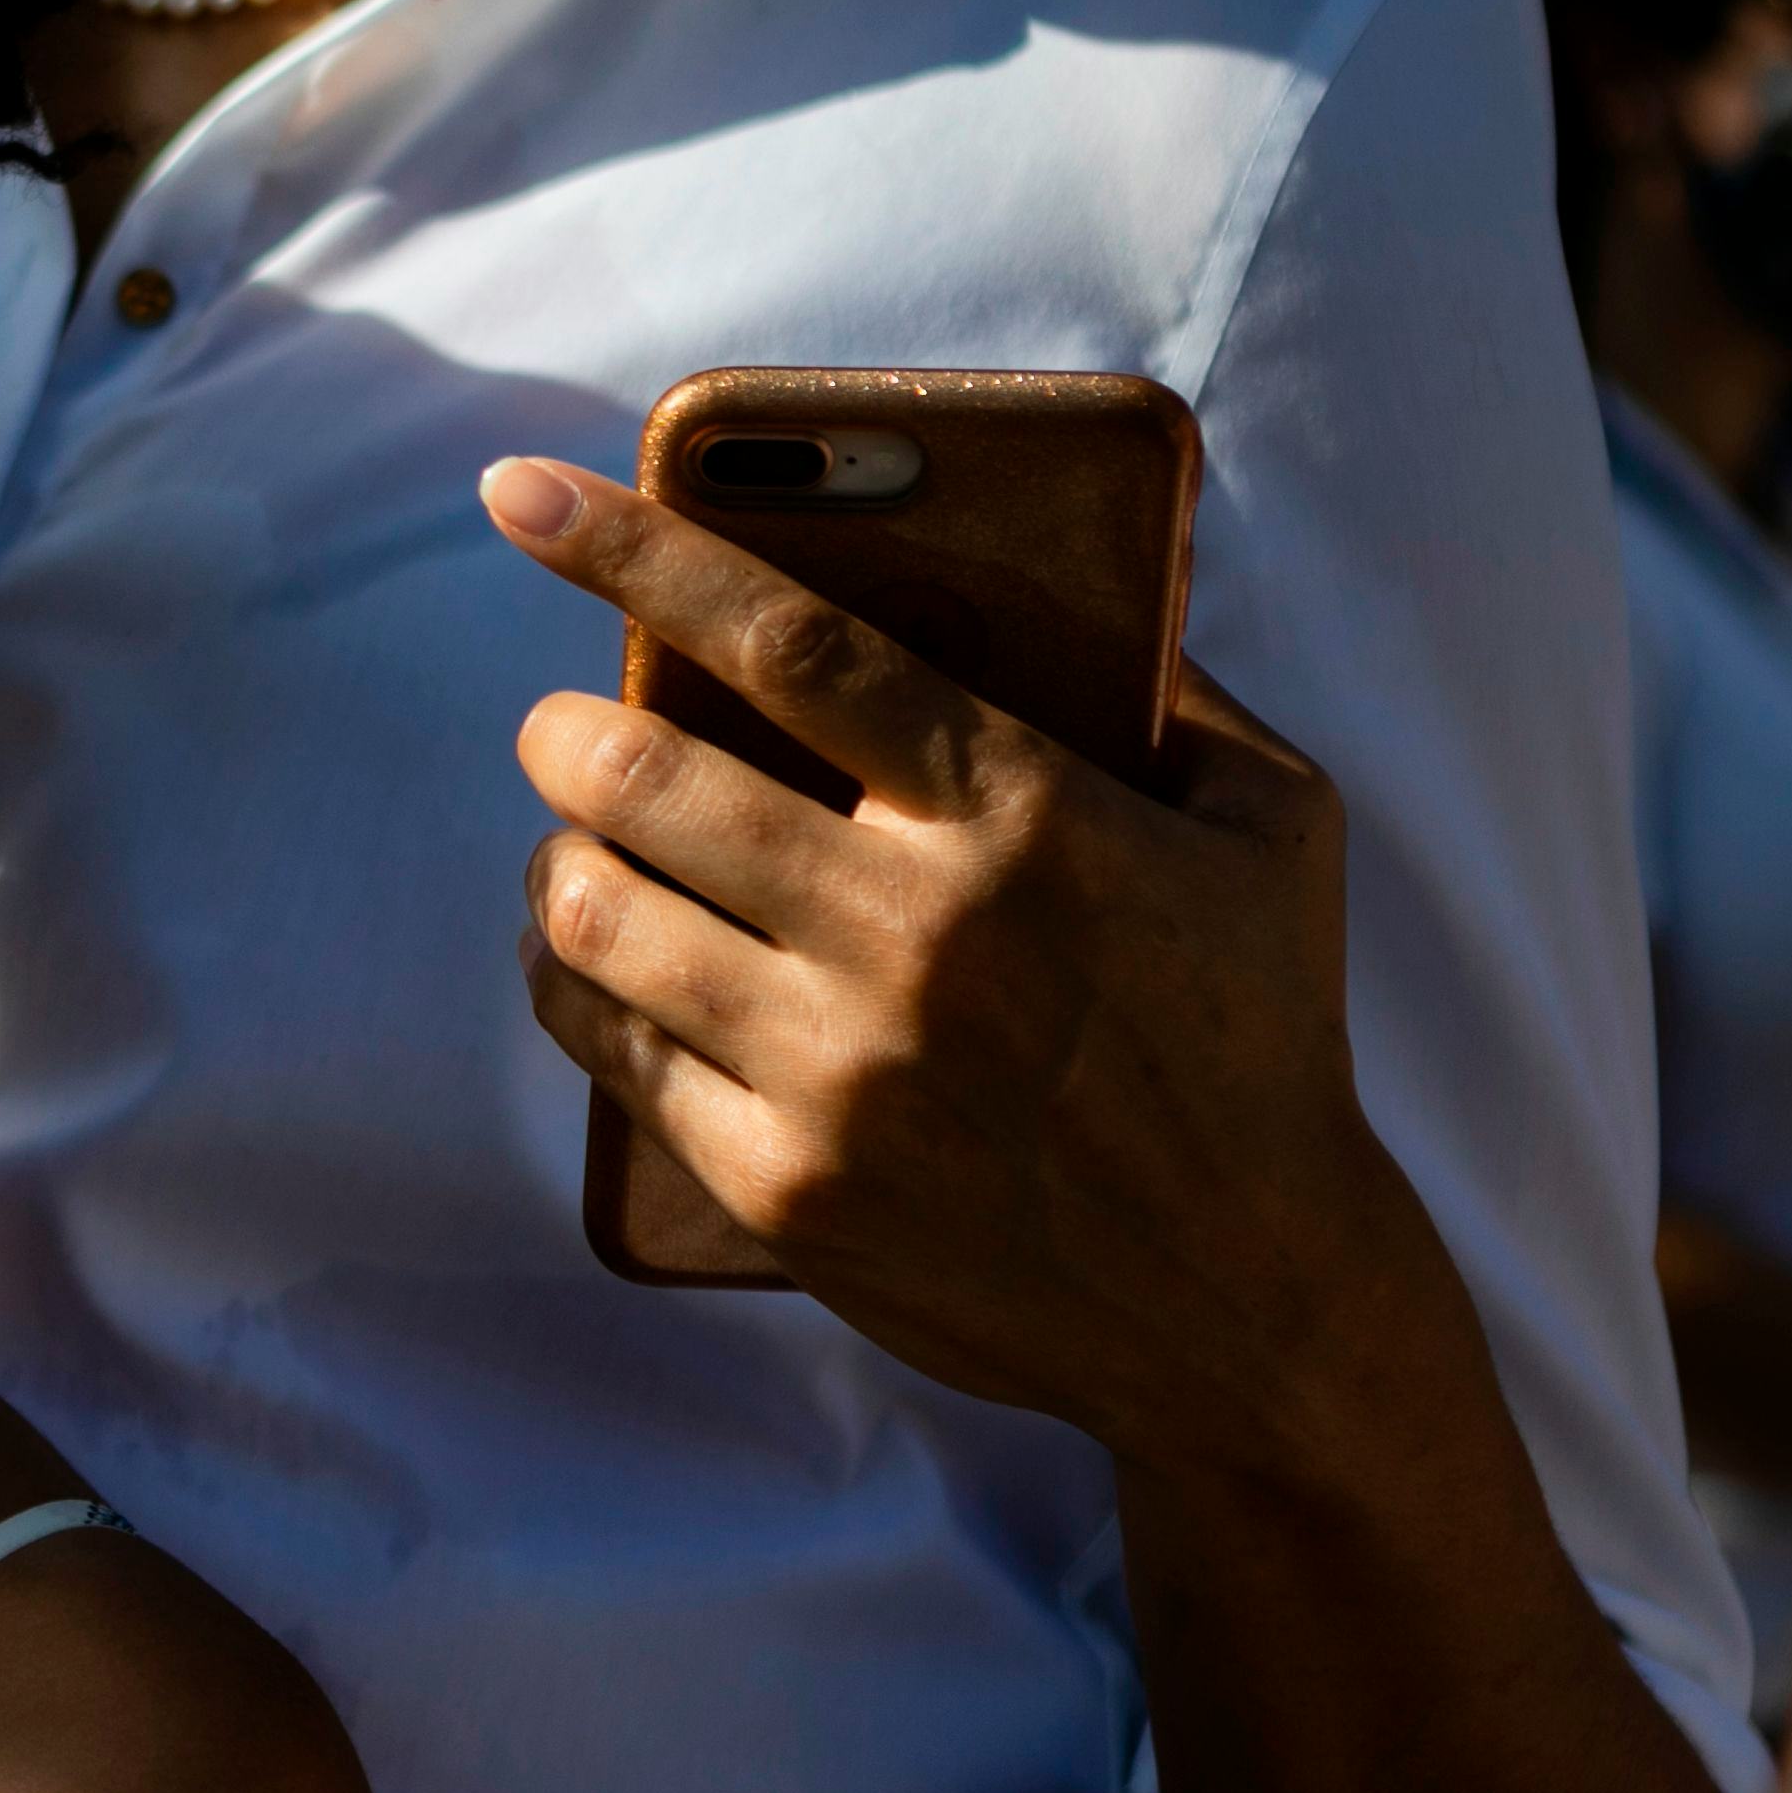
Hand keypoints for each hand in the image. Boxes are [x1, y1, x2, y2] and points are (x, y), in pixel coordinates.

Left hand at [486, 454, 1442, 1476]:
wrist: (1247, 1300)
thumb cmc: (1260, 1034)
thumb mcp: (1271, 828)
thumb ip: (1168, 687)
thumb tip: (1051, 563)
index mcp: (1024, 815)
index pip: (786, 640)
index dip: (633, 549)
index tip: (520, 491)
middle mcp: (916, 935)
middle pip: (643, 778)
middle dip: (564, 733)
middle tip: (560, 729)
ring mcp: (839, 1068)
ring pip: (595, 915)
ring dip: (560, 861)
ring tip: (584, 849)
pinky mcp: (782, 1182)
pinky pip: (605, 1047)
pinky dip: (577, 982)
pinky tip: (596, 958)